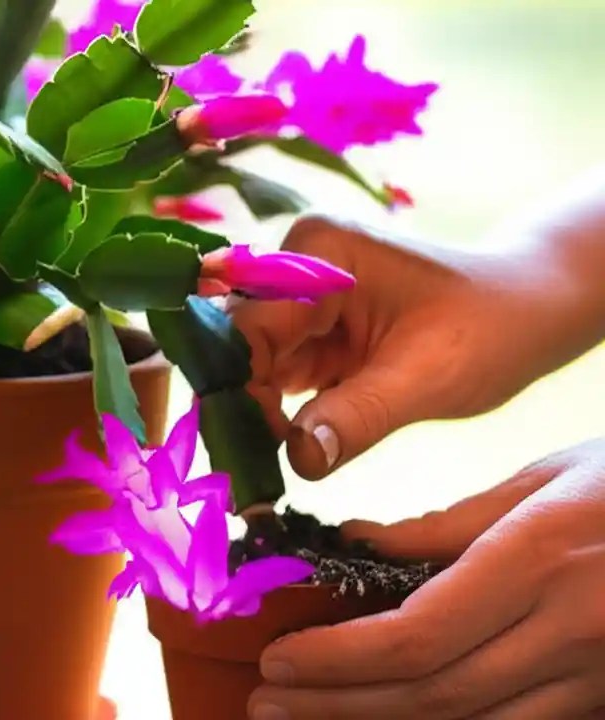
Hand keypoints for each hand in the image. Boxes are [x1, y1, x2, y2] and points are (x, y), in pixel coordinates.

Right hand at [231, 215, 578, 479]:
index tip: (243, 455)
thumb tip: (297, 460)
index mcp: (318, 254)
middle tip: (247, 476)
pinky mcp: (310, 325)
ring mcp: (299, 294)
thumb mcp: (425, 379)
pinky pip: (273, 372)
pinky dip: (274, 413)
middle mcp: (295, 264)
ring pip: (248, 364)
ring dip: (254, 416)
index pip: (245, 327)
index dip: (237, 391)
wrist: (528, 312)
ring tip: (260, 473)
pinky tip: (281, 449)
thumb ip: (356, 417)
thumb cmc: (489, 330)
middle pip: (237, 345)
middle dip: (240, 408)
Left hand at [247, 438, 604, 718]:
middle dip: (337, 703)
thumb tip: (357, 546)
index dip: (338, 658)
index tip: (279, 657)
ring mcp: (594, 672)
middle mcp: (568, 628)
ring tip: (304, 718)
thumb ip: (446, 525)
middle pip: (433, 693)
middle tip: (266, 701)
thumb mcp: (544, 479)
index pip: (419, 635)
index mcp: (540, 559)